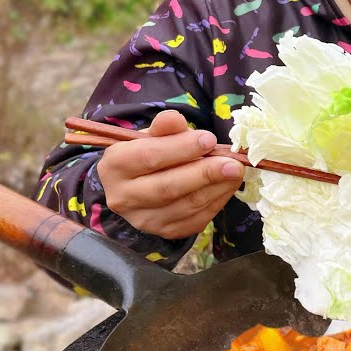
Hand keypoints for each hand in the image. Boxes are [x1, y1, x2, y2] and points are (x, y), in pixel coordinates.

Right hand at [98, 110, 245, 238]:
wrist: (136, 186)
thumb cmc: (145, 154)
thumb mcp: (150, 135)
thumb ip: (164, 127)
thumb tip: (177, 119)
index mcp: (115, 166)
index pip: (149, 157)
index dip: (181, 148)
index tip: (209, 139)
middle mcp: (124, 197)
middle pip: (168, 187)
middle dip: (205, 174)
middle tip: (232, 163)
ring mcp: (144, 219)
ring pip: (185, 206)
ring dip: (216, 189)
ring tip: (235, 171)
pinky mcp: (165, 231)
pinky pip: (195, 220)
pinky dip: (216, 202)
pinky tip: (227, 186)